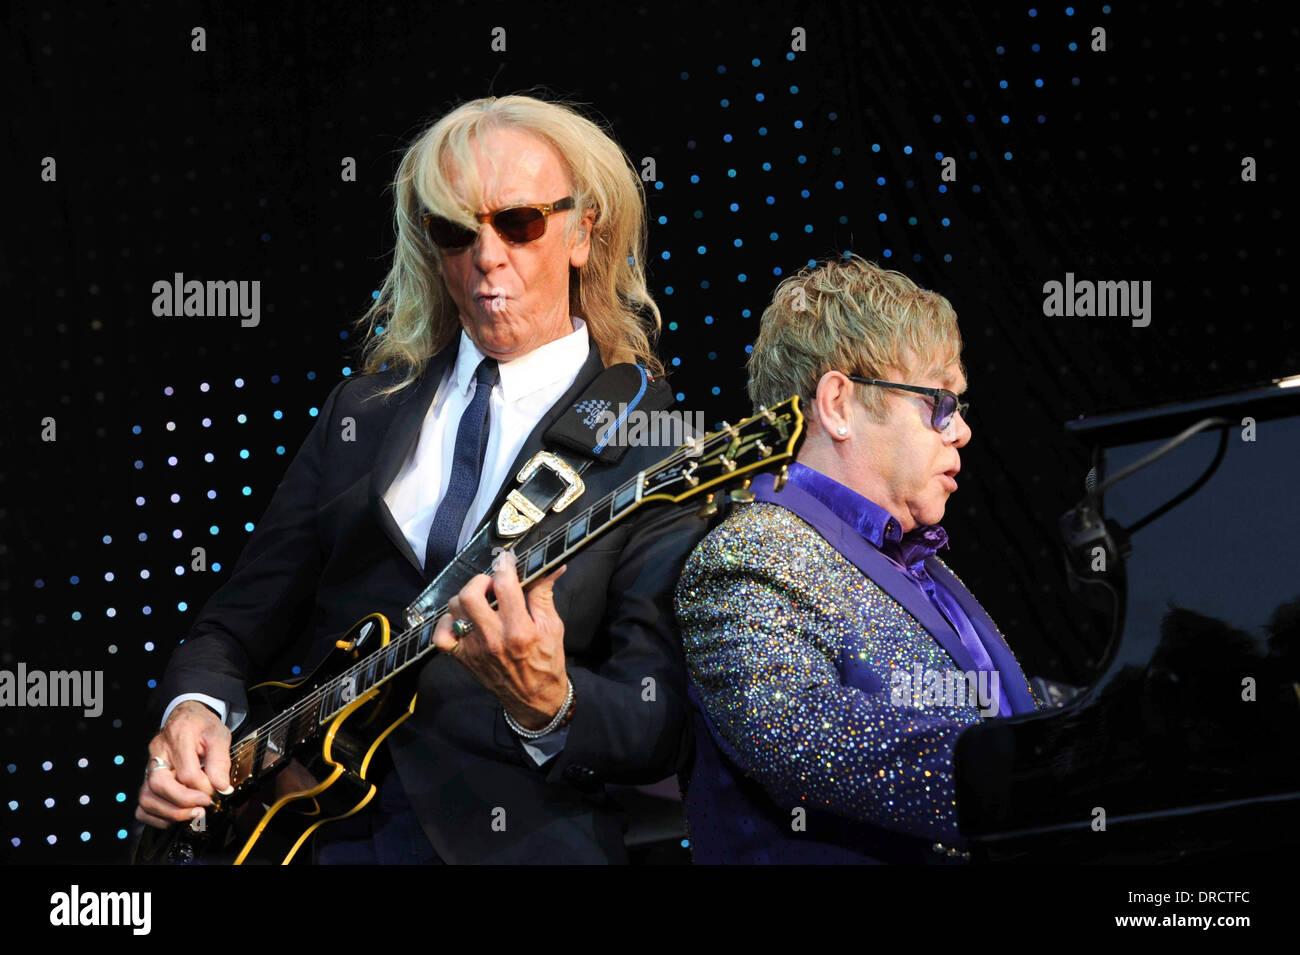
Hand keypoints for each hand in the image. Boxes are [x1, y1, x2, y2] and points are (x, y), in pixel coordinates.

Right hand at [134, 700, 231, 828]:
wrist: (186, 717)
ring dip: (171, 813)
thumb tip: (222, 787)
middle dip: (183, 802)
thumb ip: (221, 760)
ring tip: (193, 813)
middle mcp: (157, 753)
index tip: (216, 791)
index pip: (186, 772)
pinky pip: (142, 806)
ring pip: (147, 798)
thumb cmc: (202, 726)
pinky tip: (176, 816)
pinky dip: (157, 817)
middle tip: (203, 808)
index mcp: (178, 737)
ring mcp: (147, 767)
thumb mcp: (219, 735)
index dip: (203, 787)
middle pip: (159, 785)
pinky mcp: (145, 779)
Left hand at [432, 550, 568, 730]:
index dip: (504, 565)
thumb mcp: (553, 626)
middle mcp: (494, 639)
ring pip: (455, 608)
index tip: (506, 560)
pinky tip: (462, 619)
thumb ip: (545, 594)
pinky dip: (447, 622)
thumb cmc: (546, 661)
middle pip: (470, 595)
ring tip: (482, 600)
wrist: (534, 698)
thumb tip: (551, 566)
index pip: (504, 586)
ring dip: (467, 597)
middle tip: (493, 583)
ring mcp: (474, 649)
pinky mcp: (463, 657)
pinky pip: (441, 635)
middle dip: (481, 580)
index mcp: (520, 630)